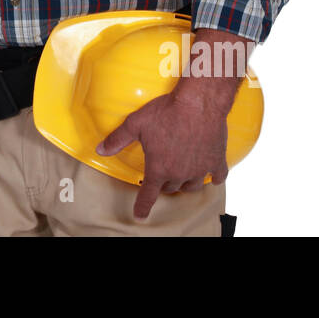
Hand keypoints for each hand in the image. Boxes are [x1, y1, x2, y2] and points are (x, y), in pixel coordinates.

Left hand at [95, 90, 229, 220]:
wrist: (199, 102)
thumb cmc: (166, 112)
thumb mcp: (136, 124)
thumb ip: (117, 139)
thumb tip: (100, 150)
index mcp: (159, 168)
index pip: (148, 195)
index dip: (142, 206)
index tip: (139, 215)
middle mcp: (180, 174)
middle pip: (170, 188)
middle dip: (164, 183)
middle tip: (161, 173)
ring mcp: (200, 169)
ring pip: (192, 185)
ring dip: (185, 183)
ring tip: (182, 174)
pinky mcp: (217, 160)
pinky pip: (218, 177)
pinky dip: (214, 177)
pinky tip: (211, 174)